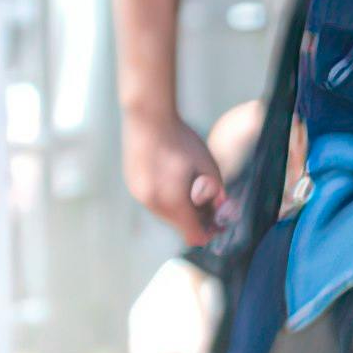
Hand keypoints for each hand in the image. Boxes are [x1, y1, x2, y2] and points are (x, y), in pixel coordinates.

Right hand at [124, 110, 225, 239]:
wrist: (148, 117)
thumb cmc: (181, 139)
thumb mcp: (208, 166)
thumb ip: (217, 193)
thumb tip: (221, 211)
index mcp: (173, 203)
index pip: (193, 235)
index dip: (209, 233)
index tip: (218, 223)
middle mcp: (152, 204)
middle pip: (179, 226)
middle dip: (195, 218)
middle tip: (208, 202)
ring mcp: (139, 195)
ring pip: (165, 214)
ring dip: (180, 207)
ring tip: (188, 184)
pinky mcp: (132, 185)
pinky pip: (153, 201)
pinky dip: (166, 196)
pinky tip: (171, 175)